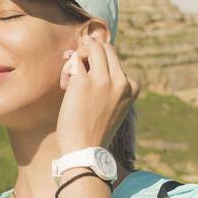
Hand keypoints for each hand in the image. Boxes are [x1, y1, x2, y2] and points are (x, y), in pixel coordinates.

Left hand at [56, 32, 140, 155]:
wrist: (84, 149)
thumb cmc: (94, 129)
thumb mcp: (114, 105)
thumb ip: (110, 84)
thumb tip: (90, 59)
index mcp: (132, 86)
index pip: (116, 60)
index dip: (99, 62)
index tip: (88, 73)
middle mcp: (121, 80)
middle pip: (105, 48)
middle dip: (89, 51)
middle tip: (76, 67)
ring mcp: (103, 80)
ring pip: (92, 47)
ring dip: (78, 56)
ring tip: (71, 75)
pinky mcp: (83, 82)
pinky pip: (74, 60)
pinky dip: (67, 69)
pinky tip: (65, 85)